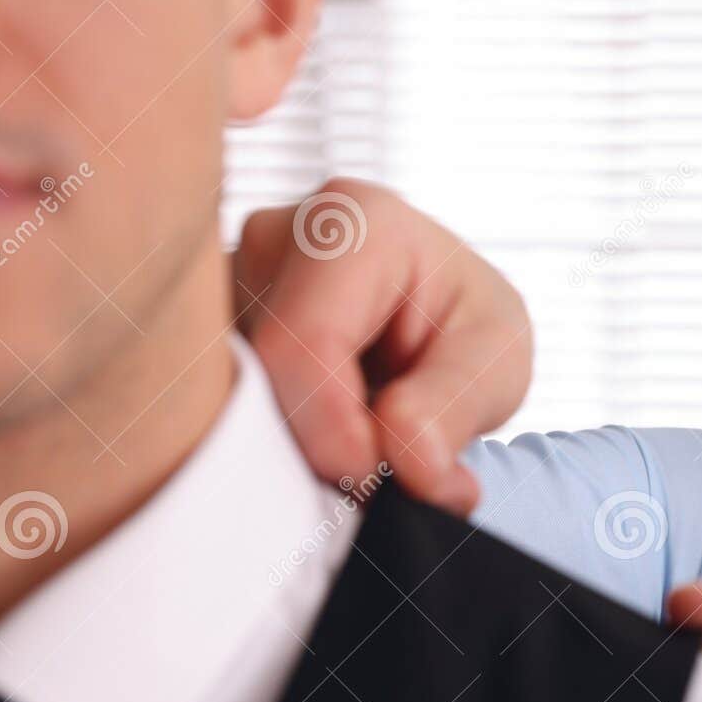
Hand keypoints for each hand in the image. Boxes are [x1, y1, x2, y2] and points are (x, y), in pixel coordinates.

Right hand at [234, 178, 532, 515]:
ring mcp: (226, 277)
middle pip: (254, 373)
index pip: (301, 346)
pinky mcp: (204, 321)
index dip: (332, 434)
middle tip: (369, 474)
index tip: (374, 479)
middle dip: (307, 444)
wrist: (434, 316)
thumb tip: (410, 461)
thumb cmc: (467, 328)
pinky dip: (263, 435)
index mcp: (352, 222)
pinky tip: (312, 431)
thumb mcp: (497, 363)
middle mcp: (273, 235)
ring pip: (225, 393)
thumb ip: (453, 410)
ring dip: (287, 442)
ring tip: (352, 437)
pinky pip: (211, 399)